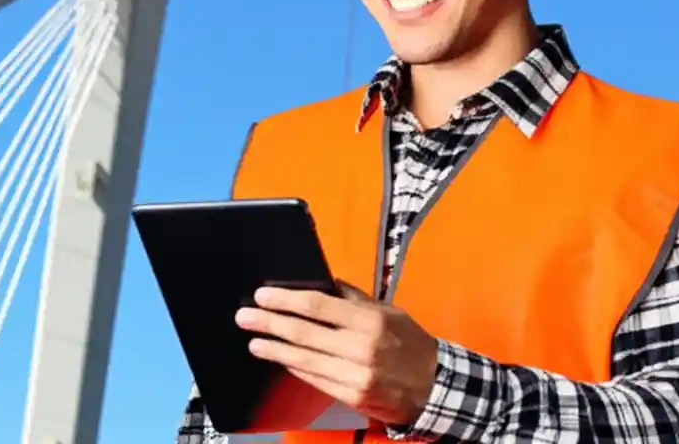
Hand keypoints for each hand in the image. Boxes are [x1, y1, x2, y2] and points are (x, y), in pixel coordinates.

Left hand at [235, 282, 437, 426]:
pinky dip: (294, 367)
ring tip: (254, 341)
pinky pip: (314, 379)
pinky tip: (280, 358)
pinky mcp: (351, 395)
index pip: (318, 306)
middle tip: (244, 317)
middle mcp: (361, 348)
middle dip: (270, 323)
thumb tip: (322, 283)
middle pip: (304, 333)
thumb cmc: (409, 343)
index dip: (285, 300)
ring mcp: (355, 375)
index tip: (262, 295)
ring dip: (274, 349)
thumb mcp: (388, 311)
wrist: (433, 386)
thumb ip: (353, 298)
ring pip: (304, 359)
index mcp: (369, 321)